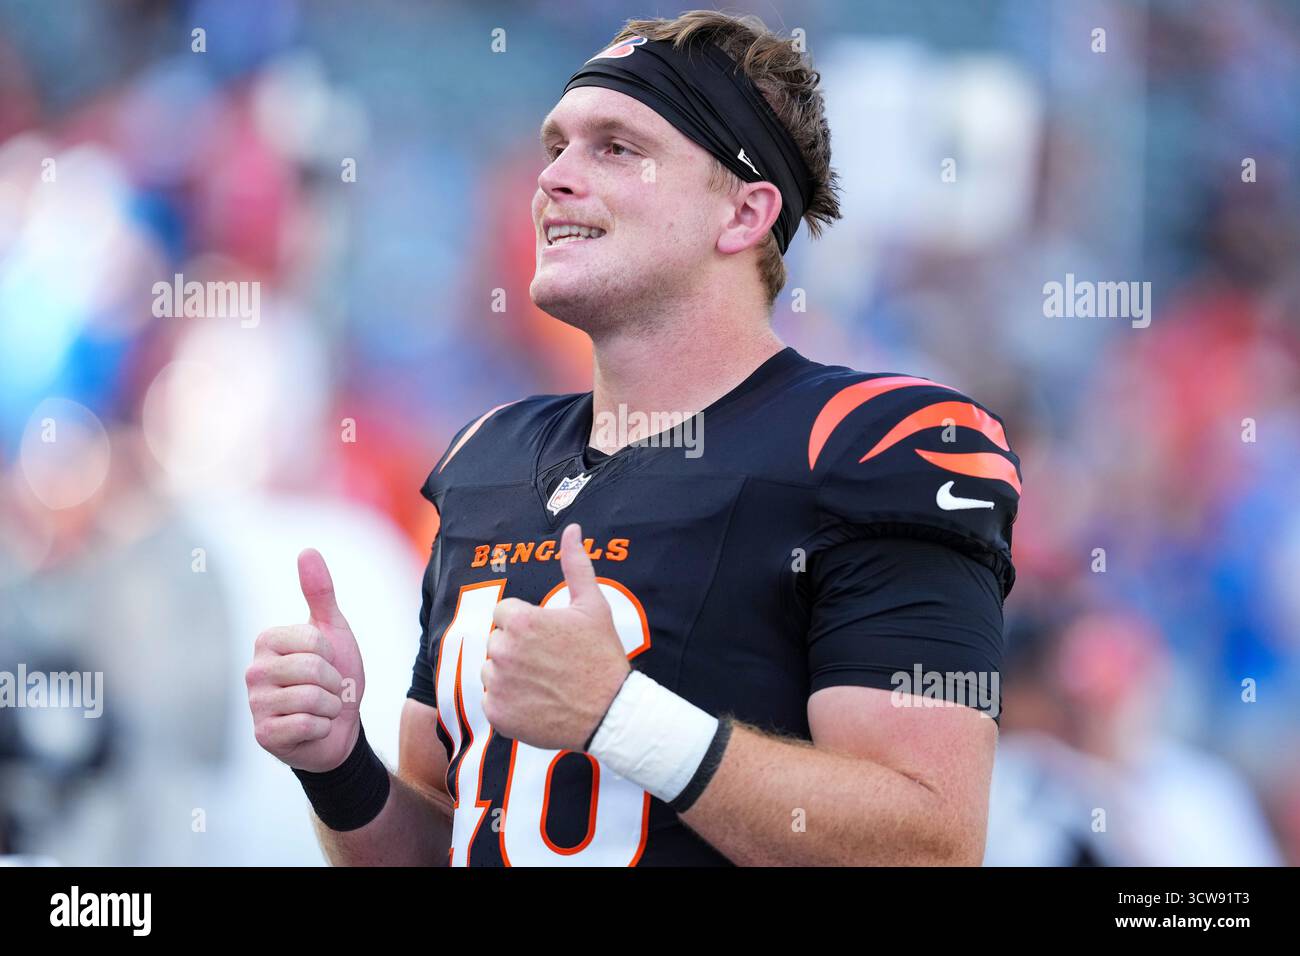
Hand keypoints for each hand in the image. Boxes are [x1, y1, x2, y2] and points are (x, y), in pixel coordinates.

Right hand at [246, 549, 366, 771]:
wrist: (340, 726)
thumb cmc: (336, 675)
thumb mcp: (333, 631)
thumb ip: (320, 592)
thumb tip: (307, 551)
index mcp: (267, 641)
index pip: (314, 642)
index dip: (332, 655)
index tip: (327, 663)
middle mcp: (253, 670)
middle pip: (313, 670)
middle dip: (334, 684)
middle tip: (328, 689)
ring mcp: (255, 704)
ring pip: (311, 699)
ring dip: (329, 707)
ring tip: (321, 708)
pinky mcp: (263, 735)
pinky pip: (306, 724)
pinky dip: (322, 727)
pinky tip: (312, 728)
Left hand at [481, 523, 630, 751]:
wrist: (610, 712)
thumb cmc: (602, 655)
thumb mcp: (593, 606)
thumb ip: (575, 565)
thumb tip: (572, 529)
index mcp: (521, 620)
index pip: (504, 614)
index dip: (527, 624)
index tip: (549, 638)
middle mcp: (503, 651)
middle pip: (497, 642)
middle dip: (517, 649)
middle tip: (550, 662)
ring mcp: (498, 684)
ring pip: (492, 671)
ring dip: (510, 676)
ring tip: (543, 683)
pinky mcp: (497, 713)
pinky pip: (492, 700)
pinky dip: (509, 704)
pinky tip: (536, 703)